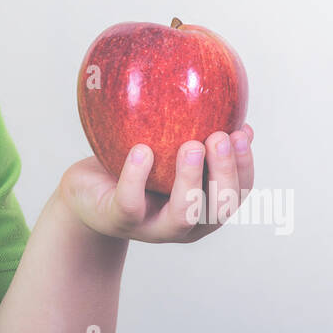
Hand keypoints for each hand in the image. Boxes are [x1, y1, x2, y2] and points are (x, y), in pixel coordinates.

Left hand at [59, 124, 254, 243]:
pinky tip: (141, 151)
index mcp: (202, 207)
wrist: (88, 195)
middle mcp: (184, 225)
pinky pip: (131, 204)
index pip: (236, 193)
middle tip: (219, 137)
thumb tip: (229, 103)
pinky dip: (137, 177)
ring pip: (182, 215)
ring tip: (190, 145)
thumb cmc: (133, 167)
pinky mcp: (119, 222)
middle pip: (219, 210)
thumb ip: (195, 134)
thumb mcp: (165, 149)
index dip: (244, 166)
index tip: (241, 132)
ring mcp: (152, 228)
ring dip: (190, 179)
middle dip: (225, 173)